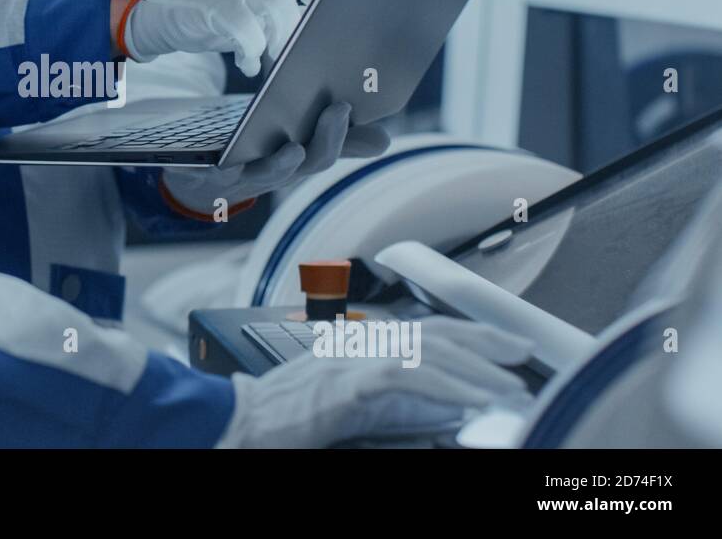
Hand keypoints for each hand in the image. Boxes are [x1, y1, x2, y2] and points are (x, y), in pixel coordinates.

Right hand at [104, 0, 336, 76]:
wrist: (145, 10)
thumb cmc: (205, 12)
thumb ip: (279, 2)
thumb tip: (323, 30)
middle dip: (316, 8)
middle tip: (315, 42)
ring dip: (282, 35)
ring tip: (278, 58)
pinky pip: (237, 20)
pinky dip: (249, 45)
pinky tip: (247, 62)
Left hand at [162, 102, 389, 217]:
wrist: (197, 185)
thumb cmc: (253, 157)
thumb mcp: (294, 145)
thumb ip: (336, 142)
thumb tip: (384, 142)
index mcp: (292, 164)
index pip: (322, 155)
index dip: (340, 135)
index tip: (350, 104)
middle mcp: (269, 176)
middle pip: (302, 165)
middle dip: (324, 141)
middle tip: (338, 109)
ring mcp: (237, 178)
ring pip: (262, 175)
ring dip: (280, 164)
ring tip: (293, 147)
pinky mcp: (203, 176)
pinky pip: (207, 172)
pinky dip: (210, 164)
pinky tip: (214, 151)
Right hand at [218, 317, 534, 447]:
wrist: (233, 424)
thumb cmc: (280, 423)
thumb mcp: (347, 411)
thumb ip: (391, 406)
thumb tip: (445, 415)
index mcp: (358, 350)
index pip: (423, 333)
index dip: (470, 337)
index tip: (506, 348)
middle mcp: (357, 346)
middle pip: (434, 333)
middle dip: (484, 342)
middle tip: (524, 354)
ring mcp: (350, 361)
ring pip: (427, 352)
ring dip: (477, 369)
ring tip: (512, 386)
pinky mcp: (344, 385)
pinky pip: (405, 376)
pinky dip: (444, 385)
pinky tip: (472, 398)